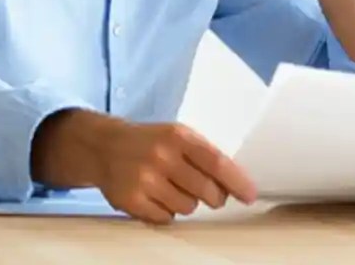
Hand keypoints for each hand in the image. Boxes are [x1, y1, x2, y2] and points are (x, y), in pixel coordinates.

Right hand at [95, 120, 257, 223]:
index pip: (216, 163)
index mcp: (178, 136)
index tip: (249, 195)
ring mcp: (144, 180)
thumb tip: (235, 183)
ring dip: (188, 202)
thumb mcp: (178, 135)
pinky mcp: (130, 200)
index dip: (236, 182)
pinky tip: (158, 196)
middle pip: (206, 191)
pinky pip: (165, 218)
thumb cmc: (151, 142)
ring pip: (187, 207)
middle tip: (211, 194)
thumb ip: (204, 154)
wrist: (105, 147)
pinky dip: (167, 211)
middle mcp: (161, 157)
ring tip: (174, 188)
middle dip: (215, 196)